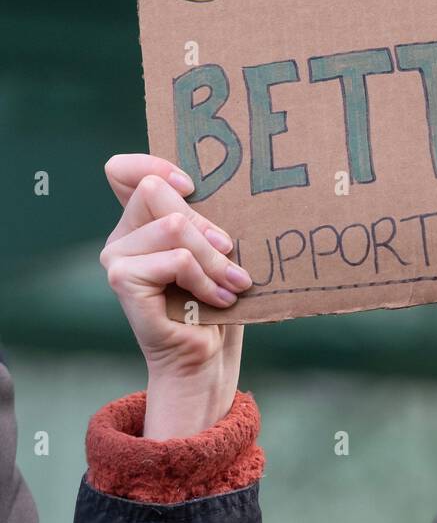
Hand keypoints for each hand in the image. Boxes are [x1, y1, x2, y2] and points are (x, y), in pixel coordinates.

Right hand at [101, 153, 252, 438]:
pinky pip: (176, 259)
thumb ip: (204, 216)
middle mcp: (122, 235)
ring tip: (233, 283)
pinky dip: (205, 279)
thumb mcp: (215, 248)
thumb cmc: (216, 300)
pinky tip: (218, 299)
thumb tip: (229, 186)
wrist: (204, 358)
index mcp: (140, 220)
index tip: (191, 186)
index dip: (154, 165)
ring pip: (173, 225)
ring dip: (213, 258)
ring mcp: (116, 256)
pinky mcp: (121, 279)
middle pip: (157, 189)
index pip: (123, 170)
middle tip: (230, 253)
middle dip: (204, 223)